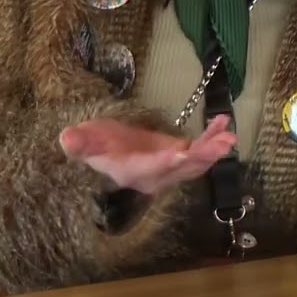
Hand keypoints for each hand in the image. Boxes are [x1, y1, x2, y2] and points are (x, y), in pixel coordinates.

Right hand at [59, 114, 236, 194]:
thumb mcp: (85, 140)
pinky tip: (223, 122)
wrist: (109, 148)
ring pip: (196, 163)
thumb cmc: (96, 143)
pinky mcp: (181, 157)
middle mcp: (155, 175)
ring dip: (214, 150)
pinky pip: (200, 150)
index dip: (165, 162)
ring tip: (230, 136)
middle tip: (224, 143)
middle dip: (204, 156)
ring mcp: (171, 168)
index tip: (182, 153)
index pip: (150, 168)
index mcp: (132, 171)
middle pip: (182, 168)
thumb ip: (80, 143)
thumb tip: (66, 139)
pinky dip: (212, 137)